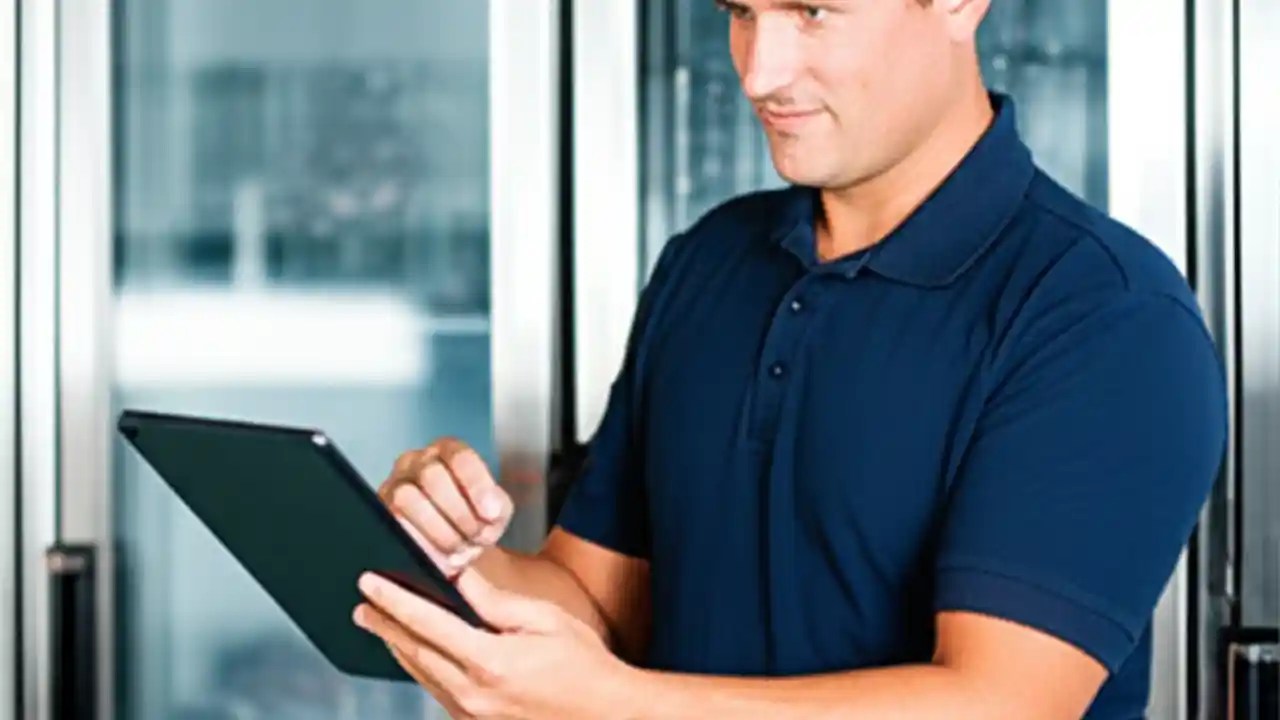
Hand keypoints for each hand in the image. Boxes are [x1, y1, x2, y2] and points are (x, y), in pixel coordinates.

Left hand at [353, 568, 634, 719]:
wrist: (606, 714)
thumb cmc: (582, 662)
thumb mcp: (543, 619)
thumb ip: (493, 600)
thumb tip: (454, 574)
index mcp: (489, 661)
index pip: (427, 623)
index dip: (394, 599)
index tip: (369, 581)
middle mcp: (473, 694)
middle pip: (414, 651)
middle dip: (385, 625)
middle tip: (361, 604)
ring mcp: (473, 716)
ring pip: (422, 675)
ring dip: (398, 647)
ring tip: (380, 624)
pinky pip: (438, 693)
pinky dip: (422, 669)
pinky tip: (417, 654)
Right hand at [379, 438, 513, 577]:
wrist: (455, 548)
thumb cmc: (474, 520)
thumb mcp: (495, 510)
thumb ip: (497, 507)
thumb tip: (489, 512)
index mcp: (448, 451)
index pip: (459, 456)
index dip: (476, 485)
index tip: (490, 514)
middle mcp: (415, 461)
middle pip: (431, 475)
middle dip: (458, 513)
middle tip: (475, 536)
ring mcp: (393, 485)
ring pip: (407, 498)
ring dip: (439, 530)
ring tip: (459, 549)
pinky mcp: (381, 513)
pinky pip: (395, 525)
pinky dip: (423, 544)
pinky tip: (440, 556)